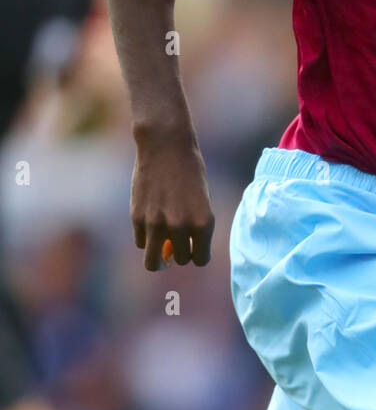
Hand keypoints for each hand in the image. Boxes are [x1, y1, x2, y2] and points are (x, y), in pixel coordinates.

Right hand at [130, 127, 214, 270]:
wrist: (166, 145)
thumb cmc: (189, 170)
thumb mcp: (201, 199)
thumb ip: (194, 226)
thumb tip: (178, 252)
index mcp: (203, 223)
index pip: (200, 260)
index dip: (197, 253)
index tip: (193, 245)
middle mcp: (181, 227)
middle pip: (180, 260)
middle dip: (179, 252)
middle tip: (176, 239)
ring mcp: (157, 224)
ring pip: (153, 263)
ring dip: (158, 258)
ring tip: (160, 247)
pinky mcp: (138, 218)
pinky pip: (141, 243)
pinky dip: (146, 238)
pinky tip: (150, 222)